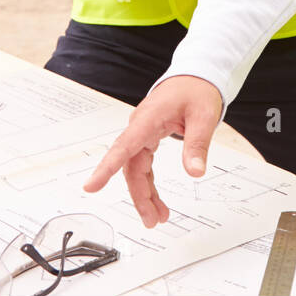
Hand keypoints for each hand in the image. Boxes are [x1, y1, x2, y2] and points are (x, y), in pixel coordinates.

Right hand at [83, 76, 223, 227]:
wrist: (195, 76)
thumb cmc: (196, 90)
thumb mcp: (204, 116)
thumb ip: (197, 144)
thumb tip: (195, 171)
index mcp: (148, 119)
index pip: (124, 146)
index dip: (107, 168)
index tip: (92, 186)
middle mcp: (140, 127)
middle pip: (131, 166)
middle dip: (139, 195)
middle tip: (151, 219)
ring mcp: (142, 133)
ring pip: (136, 169)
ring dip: (144, 194)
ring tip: (156, 217)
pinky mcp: (147, 138)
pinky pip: (143, 165)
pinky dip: (148, 183)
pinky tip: (155, 199)